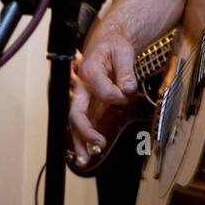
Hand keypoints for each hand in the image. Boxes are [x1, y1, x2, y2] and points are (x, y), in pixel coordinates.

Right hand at [68, 24, 136, 165]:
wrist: (107, 43)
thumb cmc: (114, 47)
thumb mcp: (123, 52)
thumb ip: (126, 71)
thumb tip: (129, 89)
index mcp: (89, 71)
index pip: (102, 90)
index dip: (117, 95)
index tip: (128, 93)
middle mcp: (81, 87)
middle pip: (76, 111)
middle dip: (85, 129)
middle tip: (99, 143)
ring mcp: (82, 97)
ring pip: (75, 122)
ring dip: (79, 142)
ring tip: (84, 161)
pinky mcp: (87, 105)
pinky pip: (82, 123)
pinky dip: (82, 139)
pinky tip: (85, 154)